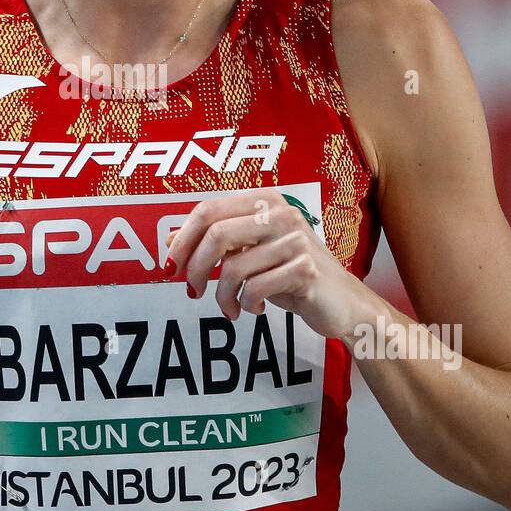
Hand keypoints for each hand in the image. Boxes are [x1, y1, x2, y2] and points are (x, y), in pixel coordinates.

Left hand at [164, 186, 362, 340]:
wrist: (340, 302)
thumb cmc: (291, 274)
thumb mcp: (251, 253)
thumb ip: (217, 242)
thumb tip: (170, 239)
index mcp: (266, 201)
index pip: (209, 209)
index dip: (183, 238)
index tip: (171, 264)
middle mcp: (282, 213)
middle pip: (216, 234)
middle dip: (195, 268)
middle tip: (192, 291)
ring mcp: (296, 241)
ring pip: (234, 267)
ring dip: (223, 296)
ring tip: (230, 308)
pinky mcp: (305, 270)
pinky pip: (255, 288)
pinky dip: (246, 305)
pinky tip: (256, 309)